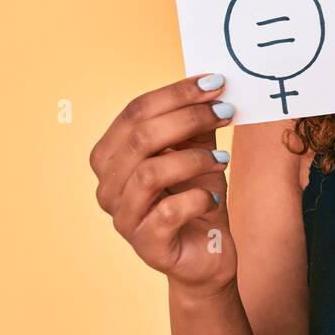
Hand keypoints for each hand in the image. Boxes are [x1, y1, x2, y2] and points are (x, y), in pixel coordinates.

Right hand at [91, 72, 237, 297]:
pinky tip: (213, 197)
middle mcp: (108, 187)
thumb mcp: (197, 151)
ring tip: (223, 160)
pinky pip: (168, 211)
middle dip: (189, 118)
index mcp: (112, 157)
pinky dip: (197, 198)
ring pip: (151, 172)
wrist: (207, 251)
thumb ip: (196, 123)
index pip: (134, 112)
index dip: (175, 94)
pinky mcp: (146, 245)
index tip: (214, 83)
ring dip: (194, 159)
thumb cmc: (196, 196)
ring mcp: (123, 218)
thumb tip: (210, 86)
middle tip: (226, 112)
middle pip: (140, 138)